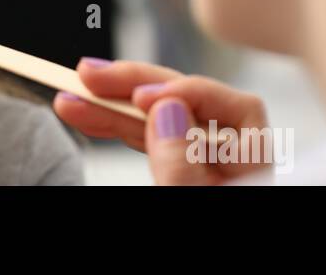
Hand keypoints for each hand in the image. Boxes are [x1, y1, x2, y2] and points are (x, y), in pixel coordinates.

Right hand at [52, 58, 270, 184]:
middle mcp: (234, 167)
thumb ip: (180, 164)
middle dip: (136, 87)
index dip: (187, 94)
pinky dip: (119, 130)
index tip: (141, 99)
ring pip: (163, 125)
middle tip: (86, 74)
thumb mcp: (188, 204)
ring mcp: (206, 173)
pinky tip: (89, 115)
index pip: (237, 108)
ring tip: (70, 95)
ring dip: (114, 106)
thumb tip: (166, 106)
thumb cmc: (206, 251)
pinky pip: (151, 145)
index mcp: (255, 171)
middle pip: (192, 107)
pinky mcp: (180, 179)